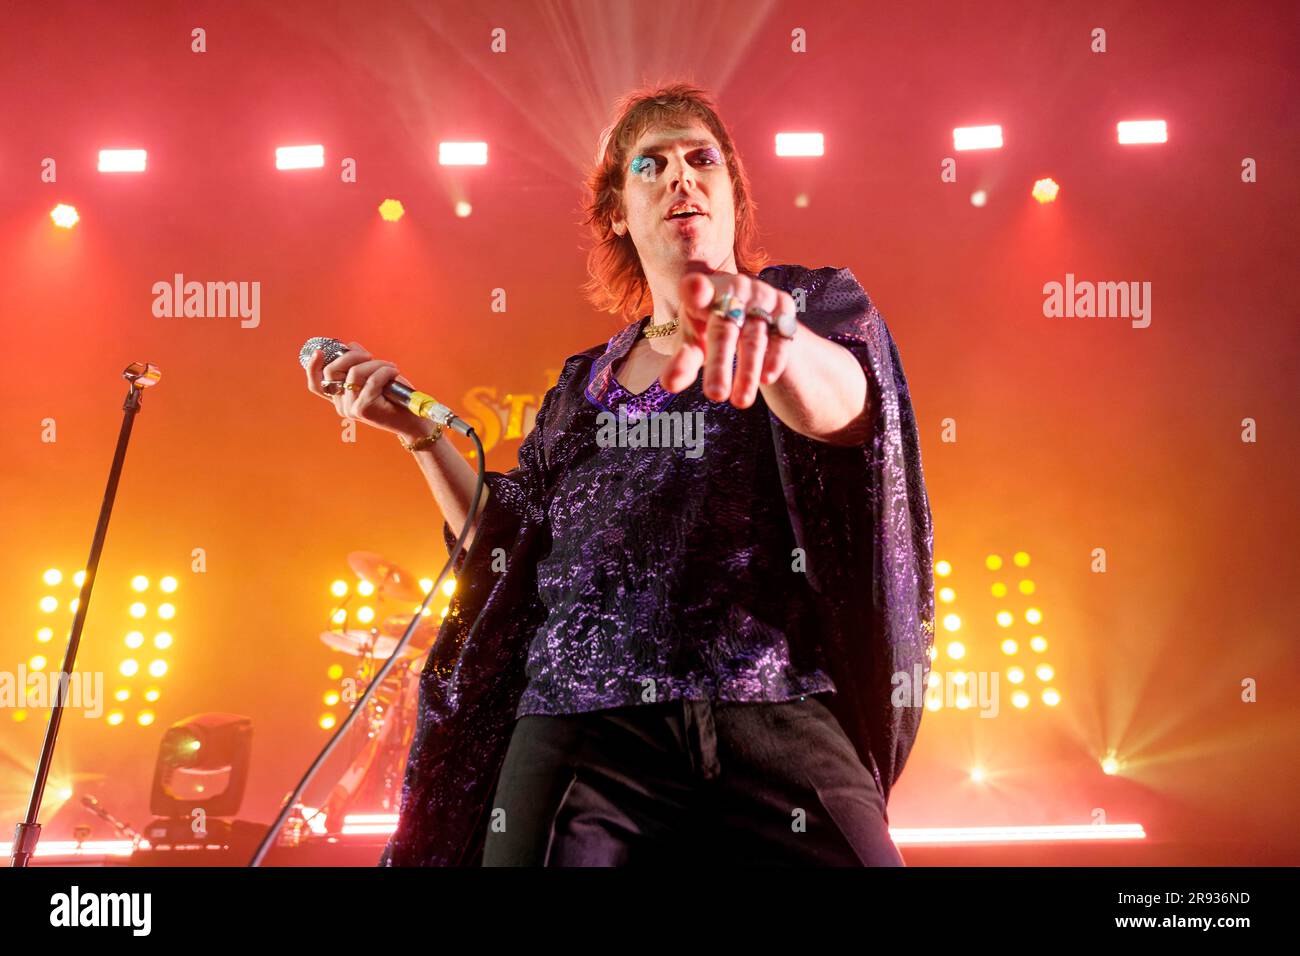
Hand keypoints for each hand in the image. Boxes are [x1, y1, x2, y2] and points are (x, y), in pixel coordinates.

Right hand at [303, 341, 428, 439]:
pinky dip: (385, 371)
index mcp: (340, 398)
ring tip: (391, 368)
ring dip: (376, 364)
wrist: (413, 421)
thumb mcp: (376, 375)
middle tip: (370, 356)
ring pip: (355, 372)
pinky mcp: (363, 409)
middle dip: (352, 356)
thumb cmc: (395, 397)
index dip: (313, 367)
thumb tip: (349, 345)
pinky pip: (372, 380)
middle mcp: (341, 405)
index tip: (320, 351)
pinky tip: (395, 372)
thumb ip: (360, 362)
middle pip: (332, 371)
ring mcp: (350, 408)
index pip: (316, 384)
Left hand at [660, 268, 798, 407]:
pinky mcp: (783, 305)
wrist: (745, 303)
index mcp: (703, 293)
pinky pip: (781, 335)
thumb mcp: (693, 341)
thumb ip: (682, 361)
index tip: (694, 289)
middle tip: (714, 395)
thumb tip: (668, 385)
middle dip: (720, 363)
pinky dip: (775, 358)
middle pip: (724, 330)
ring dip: (748, 371)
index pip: (696, 290)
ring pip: (754, 337)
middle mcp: (734, 289)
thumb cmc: (709, 326)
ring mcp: (761, 296)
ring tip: (740, 401)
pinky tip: (767, 379)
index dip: (696, 291)